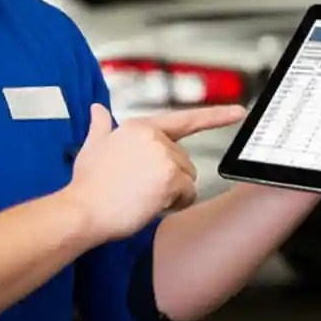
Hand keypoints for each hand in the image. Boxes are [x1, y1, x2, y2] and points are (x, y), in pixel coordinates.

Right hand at [64, 104, 245, 242]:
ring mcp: (163, 156)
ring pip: (187, 178)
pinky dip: (176, 203)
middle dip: (170, 178)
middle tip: (140, 189)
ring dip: (172, 192)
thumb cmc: (87, 185)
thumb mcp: (91, 147)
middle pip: (184, 161)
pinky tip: (152, 204)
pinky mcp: (170, 177)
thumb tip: (97, 110)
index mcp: (139, 127)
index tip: (238, 112)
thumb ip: (100, 127)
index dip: (215, 116)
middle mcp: (154, 137)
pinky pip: (188, 194)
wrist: (82, 210)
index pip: (184, 119)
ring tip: (141, 196)